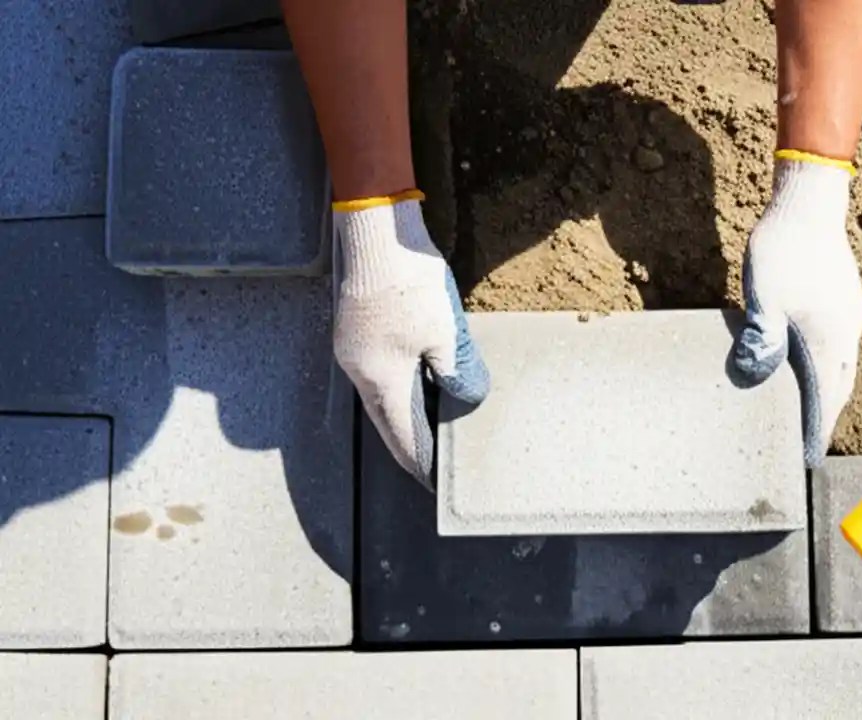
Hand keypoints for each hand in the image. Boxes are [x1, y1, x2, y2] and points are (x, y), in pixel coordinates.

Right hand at [331, 192, 488, 486]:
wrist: (374, 227)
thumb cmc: (409, 283)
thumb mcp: (445, 332)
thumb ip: (457, 373)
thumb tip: (466, 399)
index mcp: (379, 380)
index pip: (401, 437)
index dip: (419, 462)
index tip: (434, 483)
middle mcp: (360, 369)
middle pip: (389, 419)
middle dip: (413, 441)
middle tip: (436, 462)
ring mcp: (355, 347)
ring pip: (385, 392)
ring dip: (408, 411)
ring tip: (434, 426)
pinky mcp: (359, 325)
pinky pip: (382, 369)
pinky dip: (403, 384)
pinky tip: (422, 380)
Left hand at [732, 154, 861, 467]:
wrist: (809, 202)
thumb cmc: (783, 250)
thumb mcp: (763, 297)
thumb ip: (761, 337)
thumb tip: (753, 373)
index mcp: (830, 339)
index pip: (828, 398)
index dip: (819, 428)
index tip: (810, 456)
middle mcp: (847, 331)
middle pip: (840, 385)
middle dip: (827, 414)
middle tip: (811, 438)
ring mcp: (850, 313)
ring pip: (843, 363)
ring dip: (830, 387)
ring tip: (812, 406)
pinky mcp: (845, 297)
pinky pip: (841, 343)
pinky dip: (829, 362)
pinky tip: (812, 360)